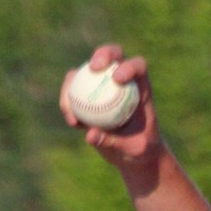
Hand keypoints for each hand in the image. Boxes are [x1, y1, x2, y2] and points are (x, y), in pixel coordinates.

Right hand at [60, 45, 164, 184]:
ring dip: (74, 83)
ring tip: (71, 108)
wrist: (132, 155)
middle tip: (94, 68)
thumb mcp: (133, 150)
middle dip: (103, 54)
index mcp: (140, 88)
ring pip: (85, 72)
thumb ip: (114, 142)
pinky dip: (69, 103)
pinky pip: (73, 93)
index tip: (117, 79)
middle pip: (113, 56)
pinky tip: (72, 121)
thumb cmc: (141, 151)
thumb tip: (90, 134)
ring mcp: (103, 86)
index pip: (137, 67)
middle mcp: (121, 81)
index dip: (128, 66)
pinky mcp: (87, 96)